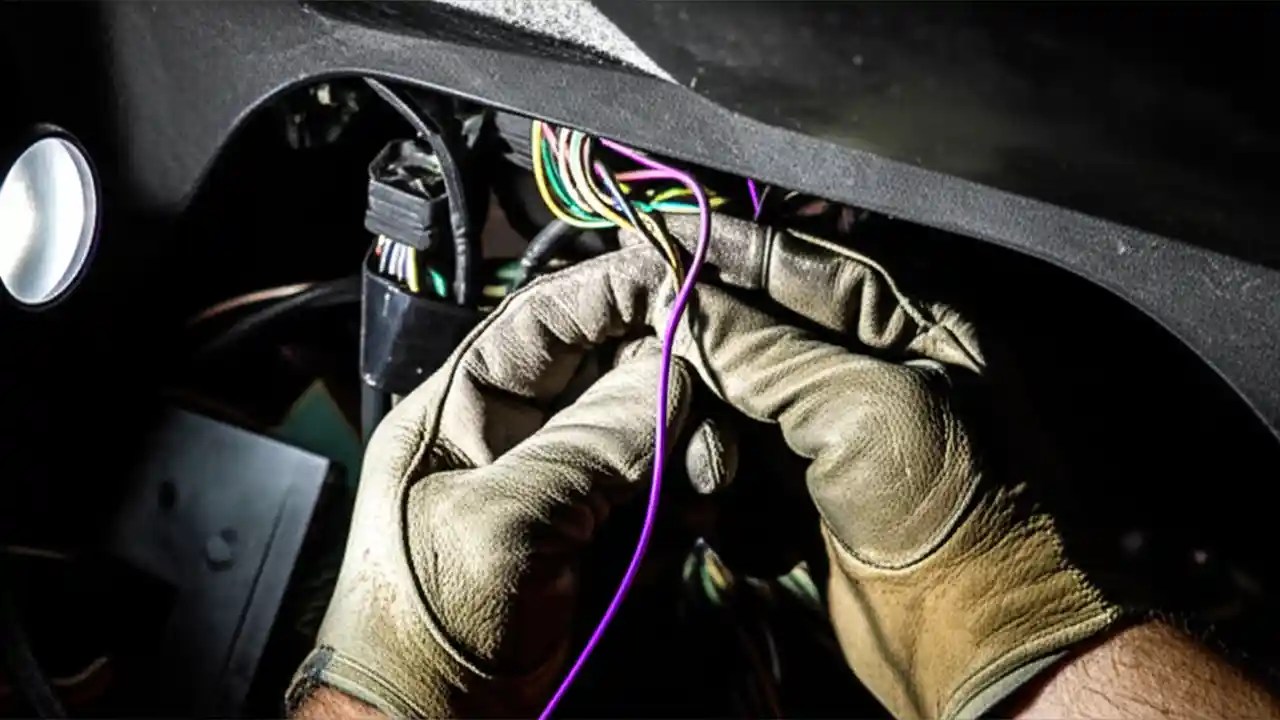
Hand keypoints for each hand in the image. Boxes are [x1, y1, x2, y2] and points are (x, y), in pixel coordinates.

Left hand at [286, 255, 733, 716]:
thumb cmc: (426, 624)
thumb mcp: (501, 523)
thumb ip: (587, 444)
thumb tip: (671, 375)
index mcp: (462, 404)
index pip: (544, 314)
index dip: (614, 287)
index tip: (686, 277)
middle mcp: (513, 427)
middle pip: (608, 361)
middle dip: (669, 370)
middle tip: (721, 391)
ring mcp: (559, 475)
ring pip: (642, 419)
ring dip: (687, 435)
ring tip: (707, 475)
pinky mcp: (595, 522)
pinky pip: (655, 477)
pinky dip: (686, 484)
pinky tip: (698, 504)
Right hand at [642, 215, 1120, 718]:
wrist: (979, 637)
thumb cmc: (950, 508)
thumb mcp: (864, 409)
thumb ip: (772, 351)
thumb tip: (688, 302)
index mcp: (917, 324)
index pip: (809, 264)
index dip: (735, 251)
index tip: (666, 237)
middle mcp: (880, 365)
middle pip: (771, 323)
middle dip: (710, 322)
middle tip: (642, 312)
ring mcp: (844, 428)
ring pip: (750, 386)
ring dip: (705, 391)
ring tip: (656, 383)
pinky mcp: (813, 486)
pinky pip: (746, 446)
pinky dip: (715, 448)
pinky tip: (687, 446)